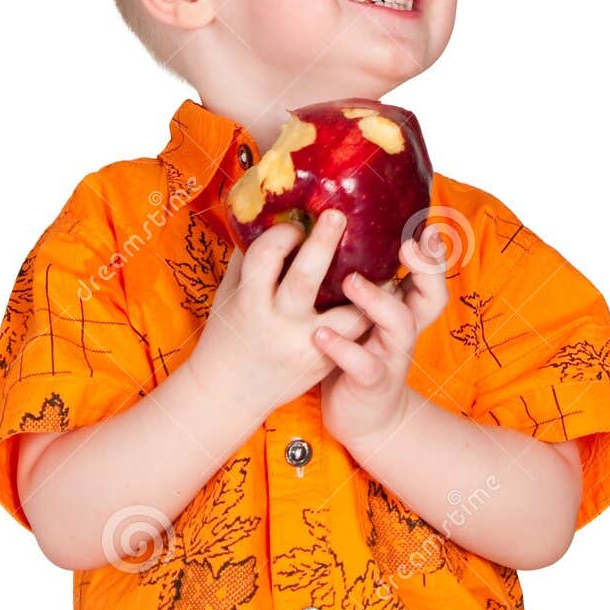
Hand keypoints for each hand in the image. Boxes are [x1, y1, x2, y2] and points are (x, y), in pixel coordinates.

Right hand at [188, 209, 372, 420]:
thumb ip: (247, 260)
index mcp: (248, 302)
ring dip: (367, 285)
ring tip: (382, 258)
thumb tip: (271, 216)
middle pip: (305, 278)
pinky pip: (355, 333)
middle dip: (323, 243)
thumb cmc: (227, 336)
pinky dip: (370, 310)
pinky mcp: (323, 362)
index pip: (265, 257)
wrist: (228, 394)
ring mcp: (304, 345)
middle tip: (338, 215)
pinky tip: (381, 291)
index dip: (282, 235)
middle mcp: (277, 324)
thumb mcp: (227, 295)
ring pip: (346, 313)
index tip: (295, 227)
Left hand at [316, 228, 448, 451]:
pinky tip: (321, 334)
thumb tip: (334, 229)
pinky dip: (343, 348)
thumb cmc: (356, 354)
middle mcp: (404, 330)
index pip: (430, 275)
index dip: (434, 253)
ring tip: (351, 281)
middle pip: (431, 296)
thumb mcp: (364, 316)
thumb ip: (362, 280)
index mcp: (403, 308)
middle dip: (425, 268)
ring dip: (376, 300)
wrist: (363, 418)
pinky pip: (363, 364)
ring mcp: (391, 356)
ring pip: (399, 324)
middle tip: (407, 244)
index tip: (427, 225)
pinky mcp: (372, 383)